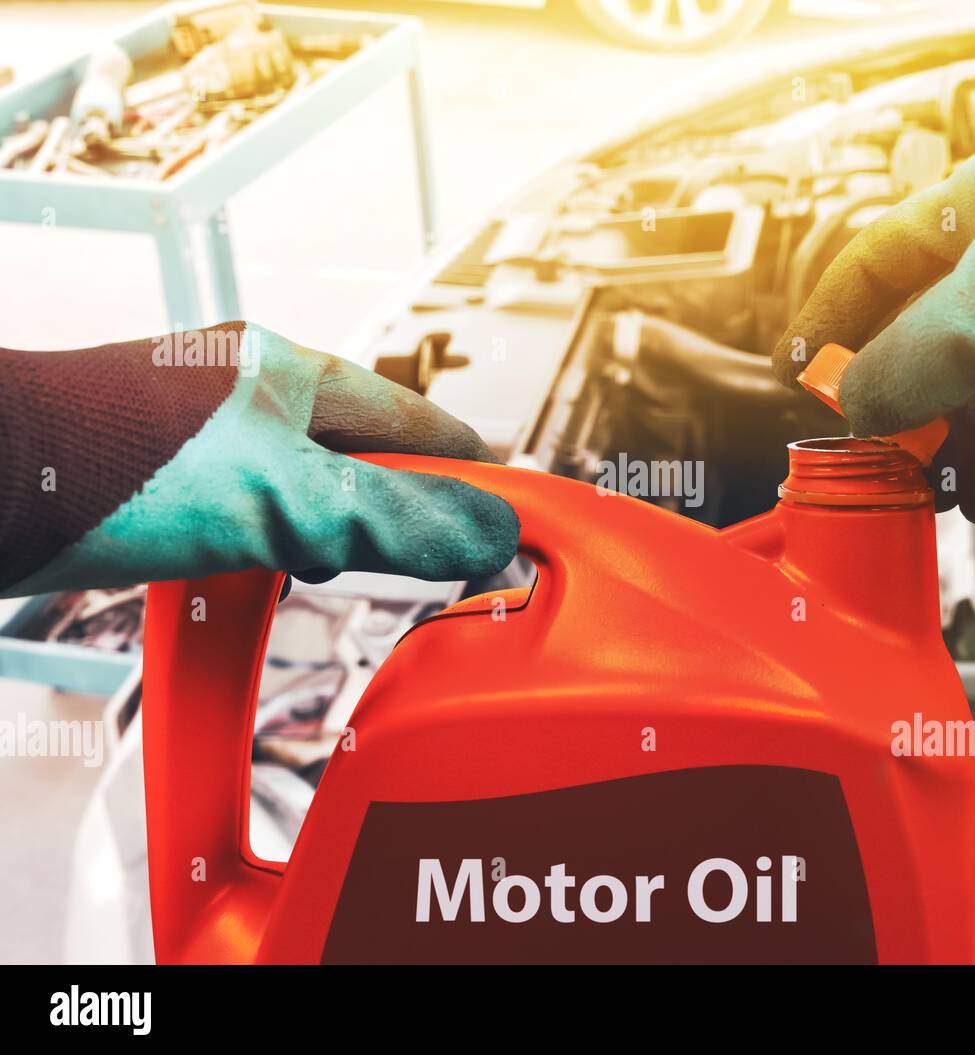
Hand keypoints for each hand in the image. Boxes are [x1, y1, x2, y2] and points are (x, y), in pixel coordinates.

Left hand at [0, 322, 518, 595]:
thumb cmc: (120, 466)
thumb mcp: (290, 496)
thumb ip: (397, 517)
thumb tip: (493, 531)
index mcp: (290, 372)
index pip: (409, 415)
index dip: (464, 457)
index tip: (505, 493)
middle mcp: (248, 395)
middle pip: (359, 453)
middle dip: (399, 503)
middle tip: (438, 547)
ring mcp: (203, 436)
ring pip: (301, 488)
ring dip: (332, 533)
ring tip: (355, 570)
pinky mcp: (162, 480)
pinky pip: (248, 514)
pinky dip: (271, 549)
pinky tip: (268, 579)